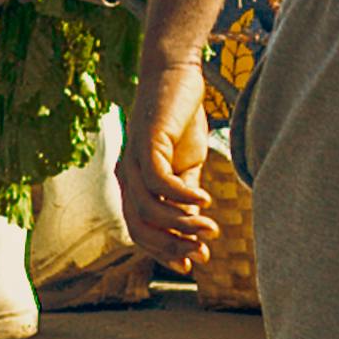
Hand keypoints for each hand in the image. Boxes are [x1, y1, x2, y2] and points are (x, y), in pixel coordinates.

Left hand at [121, 77, 228, 287]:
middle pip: (141, 227)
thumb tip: (196, 228)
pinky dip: (181, 196)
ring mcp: (132, 159)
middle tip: (204, 251)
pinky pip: (159, 181)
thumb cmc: (180, 119)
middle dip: (172, 245)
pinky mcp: (145, 142)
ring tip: (211, 228)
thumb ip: (187, 194)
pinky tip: (205, 201)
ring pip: (149, 208)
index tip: (194, 263)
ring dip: (182, 223)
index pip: (142, 231)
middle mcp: (127, 176)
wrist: (176, 75)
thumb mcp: (188, 164)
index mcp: (134, 185)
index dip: (165, 251)